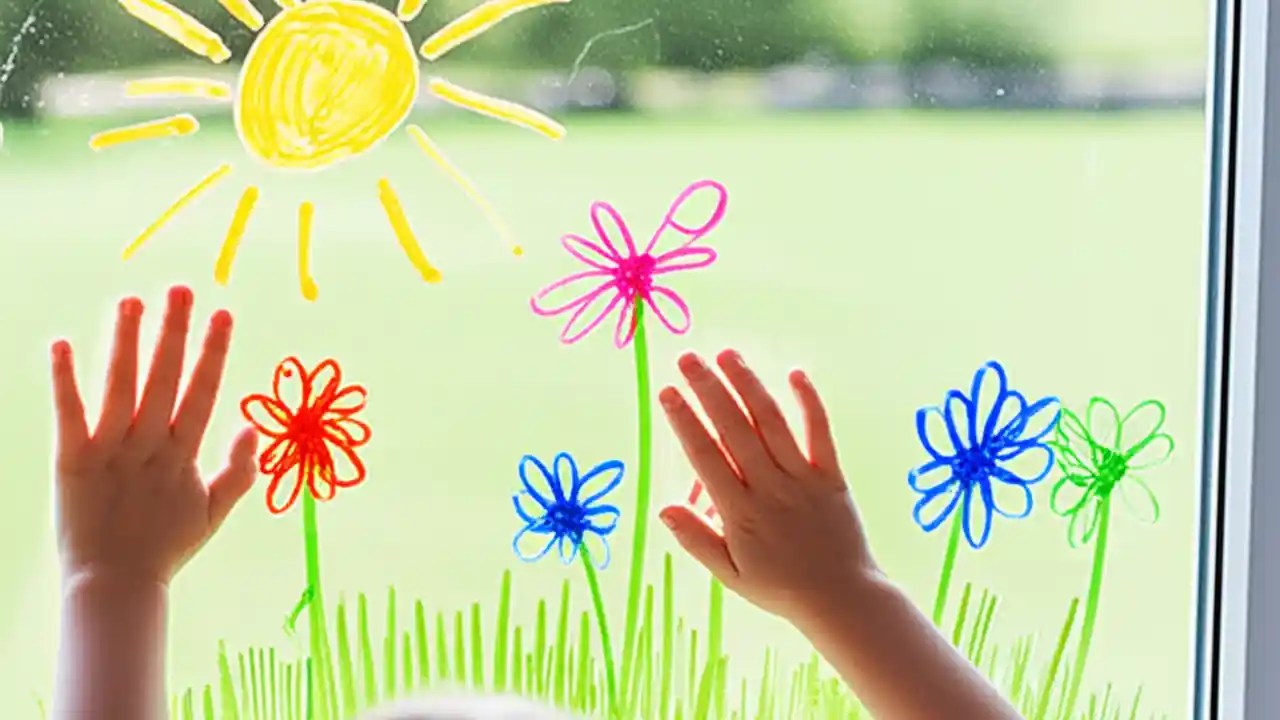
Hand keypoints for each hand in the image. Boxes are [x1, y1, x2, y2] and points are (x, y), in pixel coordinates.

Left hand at [50, 285, 258, 587]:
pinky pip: (68, 414)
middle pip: (164, 379)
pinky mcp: (72, 462)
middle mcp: (149, 446)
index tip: (224, 313)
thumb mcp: (214, 512)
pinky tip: (59, 343)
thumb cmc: (166, 548)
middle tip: (180, 289)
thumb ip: (238, 470)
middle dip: (173, 332)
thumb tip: (253, 425)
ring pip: (120, 387)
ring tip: (129, 300)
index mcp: (183, 455)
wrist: (116, 586)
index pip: (203, 392)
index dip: (214, 352)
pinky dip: (63, 380)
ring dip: (124, 342)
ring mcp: (110, 452)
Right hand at [657, 350, 878, 630]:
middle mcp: (770, 489)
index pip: (706, 457)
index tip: (668, 392)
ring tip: (728, 355)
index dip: (685, 422)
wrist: (842, 599)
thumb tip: (664, 507)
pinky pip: (820, 433)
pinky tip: (795, 373)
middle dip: (709, 390)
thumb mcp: (729, 574)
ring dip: (749, 386)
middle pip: (734, 430)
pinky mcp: (831, 477)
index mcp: (740, 513)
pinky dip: (809, 403)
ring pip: (772, 424)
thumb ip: (697, 539)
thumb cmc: (779, 587)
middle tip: (688, 358)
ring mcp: (802, 480)